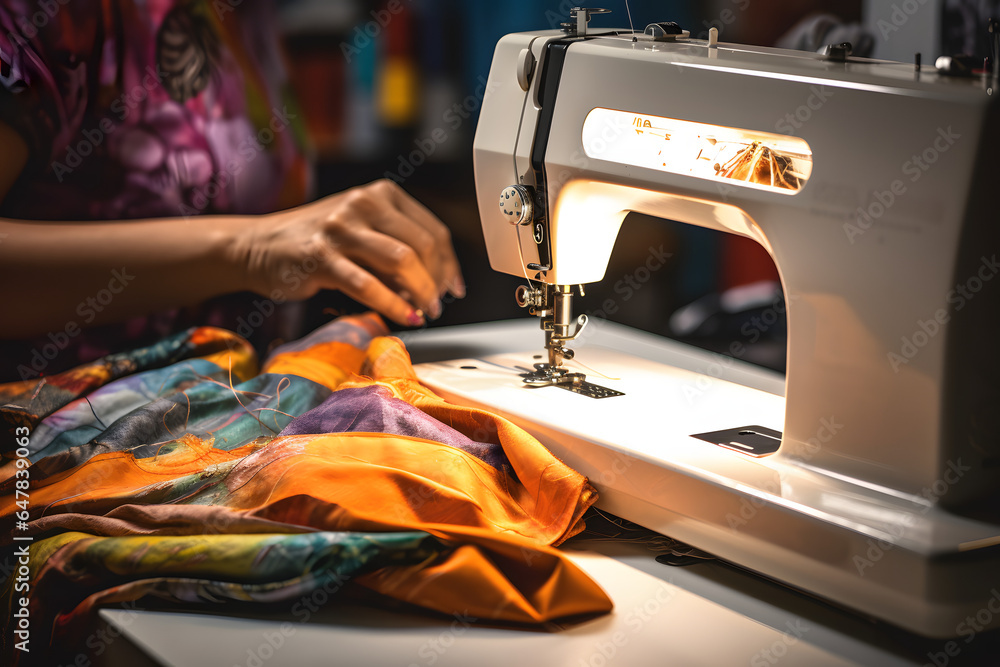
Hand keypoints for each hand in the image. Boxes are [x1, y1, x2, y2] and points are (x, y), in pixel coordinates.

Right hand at [236, 180, 464, 325]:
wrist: (258, 245)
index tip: (454, 287)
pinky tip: (402, 316)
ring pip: (402, 261)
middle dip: (437, 281)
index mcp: (380, 194)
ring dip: (420, 293)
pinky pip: (368, 285)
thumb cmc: (316, 242)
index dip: (450, 264)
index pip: (432, 230)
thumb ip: (397, 248)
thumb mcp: (361, 230)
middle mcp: (363, 203)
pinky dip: (392, 305)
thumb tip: (436, 282)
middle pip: (423, 246)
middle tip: (437, 304)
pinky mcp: (321, 256)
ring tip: (424, 311)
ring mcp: (341, 228)